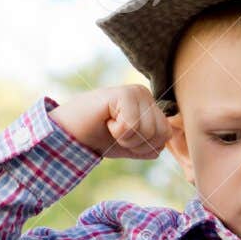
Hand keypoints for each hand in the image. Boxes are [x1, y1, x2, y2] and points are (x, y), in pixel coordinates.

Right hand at [48, 85, 173, 159]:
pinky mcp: (123, 94)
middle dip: (136, 144)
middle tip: (115, 133)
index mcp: (150, 105)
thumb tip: (171, 136)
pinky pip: (132, 126)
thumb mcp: (132, 144)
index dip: (143, 147)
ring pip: (148, 131)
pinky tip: (105, 120)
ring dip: (125, 138)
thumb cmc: (97, 138)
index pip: (165, 136)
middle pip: (160, 134)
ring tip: (109, 126)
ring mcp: (135, 92)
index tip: (122, 138)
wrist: (69, 134)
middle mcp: (145, 94)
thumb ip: (152, 141)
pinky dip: (117, 131)